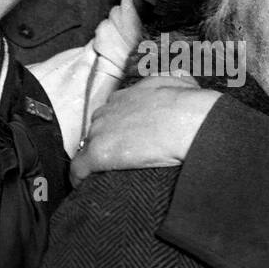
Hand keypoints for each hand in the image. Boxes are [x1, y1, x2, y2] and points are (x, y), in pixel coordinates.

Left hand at [71, 77, 220, 183]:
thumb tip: (177, 83)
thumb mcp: (180, 82)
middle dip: (107, 141)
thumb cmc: (189, 104)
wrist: (188, 122)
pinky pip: (79, 168)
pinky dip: (80, 177)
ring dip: (97, 158)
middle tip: (122, 156)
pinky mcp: (98, 153)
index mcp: (126, 95)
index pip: (112, 112)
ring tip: (107, 172)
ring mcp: (101, 131)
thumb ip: (169, 83)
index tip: (127, 137)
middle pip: (98, 128)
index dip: (118, 127)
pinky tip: (84, 185)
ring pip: (89, 146)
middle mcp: (108, 110)